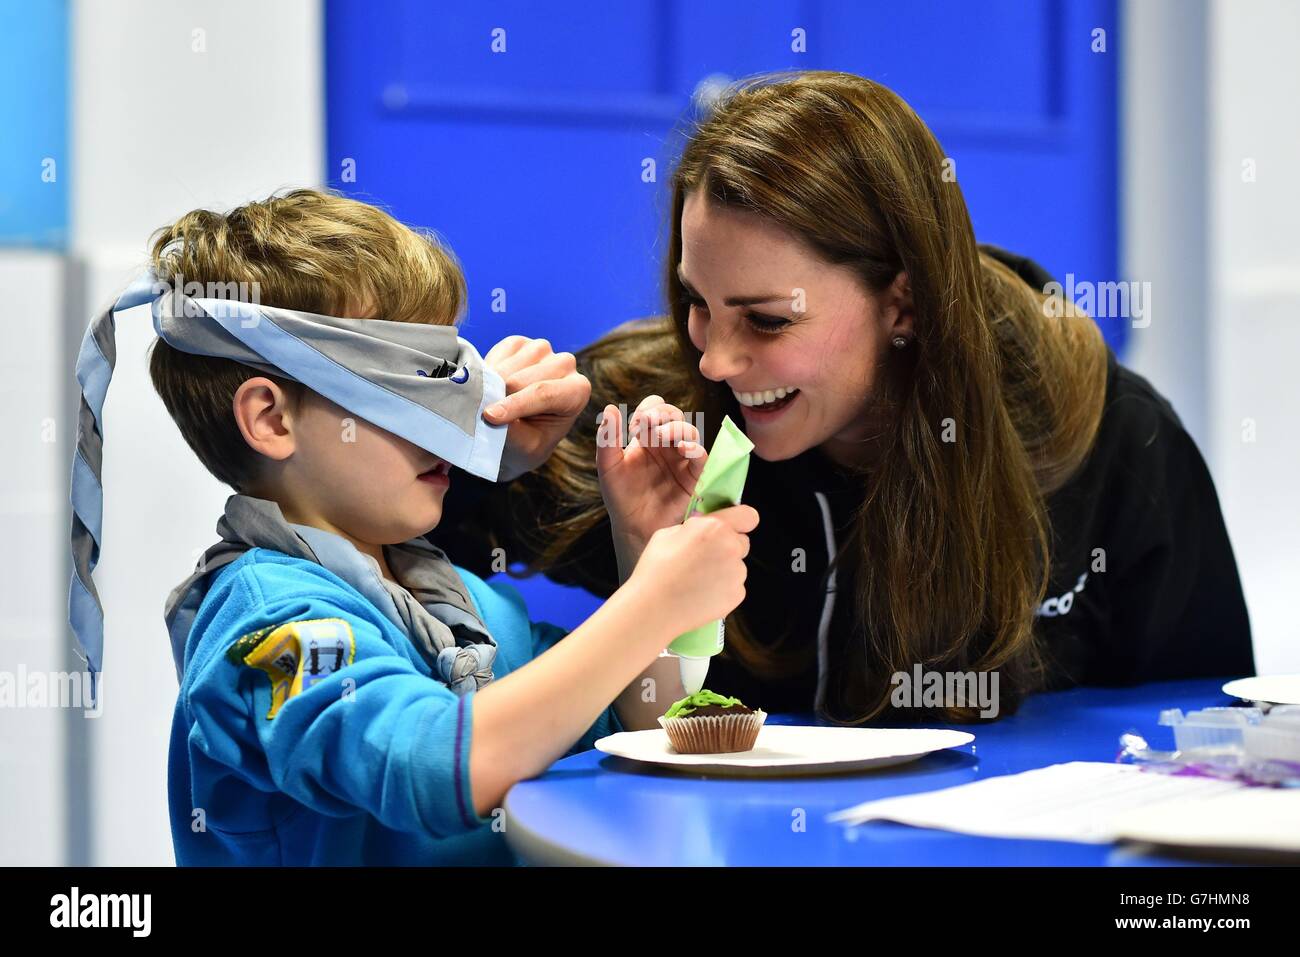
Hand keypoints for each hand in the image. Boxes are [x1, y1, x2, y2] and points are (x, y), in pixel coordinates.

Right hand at [482, 336, 590, 480]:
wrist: (518, 435)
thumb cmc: (527, 443)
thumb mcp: (525, 446)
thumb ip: (513, 431)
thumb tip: (489, 412)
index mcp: (577, 390)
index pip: (544, 394)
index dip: (515, 405)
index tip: (489, 417)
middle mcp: (565, 364)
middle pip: (521, 379)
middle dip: (499, 397)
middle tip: (484, 414)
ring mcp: (543, 350)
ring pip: (508, 366)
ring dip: (493, 385)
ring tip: (492, 403)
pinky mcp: (520, 343)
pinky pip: (497, 354)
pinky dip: (489, 370)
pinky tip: (494, 385)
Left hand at [596, 396, 707, 579]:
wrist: (633, 527)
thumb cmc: (620, 496)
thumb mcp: (608, 466)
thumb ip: (607, 439)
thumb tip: (610, 408)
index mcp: (646, 437)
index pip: (654, 409)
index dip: (647, 410)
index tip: (634, 426)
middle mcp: (666, 444)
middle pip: (674, 415)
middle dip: (662, 414)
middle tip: (647, 424)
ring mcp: (681, 459)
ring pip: (689, 431)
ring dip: (676, 428)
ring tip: (660, 436)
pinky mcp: (693, 476)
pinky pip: (701, 456)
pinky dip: (695, 449)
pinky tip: (682, 449)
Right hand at [626, 505, 758, 637]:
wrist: (654, 609)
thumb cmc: (655, 570)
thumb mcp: (667, 534)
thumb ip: (693, 527)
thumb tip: (703, 528)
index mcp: (715, 528)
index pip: (748, 516)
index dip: (741, 521)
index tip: (732, 528)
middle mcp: (732, 548)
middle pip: (742, 542)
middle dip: (728, 546)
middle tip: (704, 558)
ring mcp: (737, 573)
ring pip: (738, 566)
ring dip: (724, 570)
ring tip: (698, 581)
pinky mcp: (737, 595)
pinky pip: (734, 586)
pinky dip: (723, 589)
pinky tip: (702, 594)